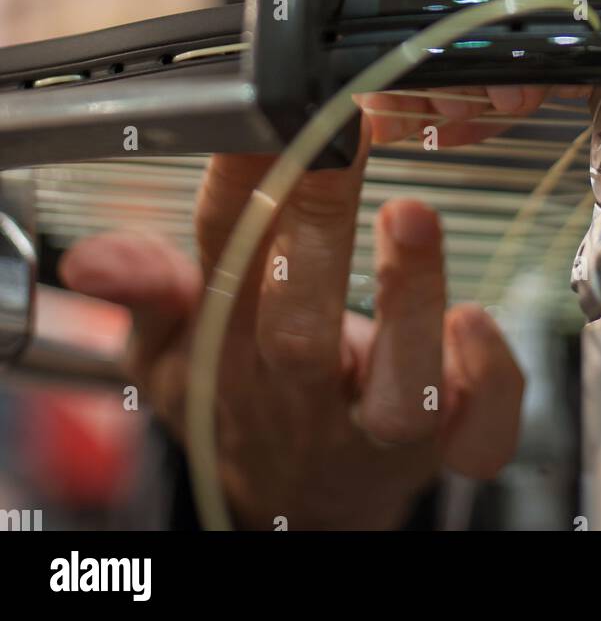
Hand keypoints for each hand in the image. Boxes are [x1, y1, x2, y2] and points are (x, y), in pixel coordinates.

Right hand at [60, 126, 522, 530]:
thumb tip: (90, 259)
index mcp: (230, 354)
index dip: (237, 182)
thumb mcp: (172, 354)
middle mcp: (301, 394)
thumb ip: (147, 293)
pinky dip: (489, 381)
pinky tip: (477, 320)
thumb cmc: (240, 400)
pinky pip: (478, 435)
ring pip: (399, 390)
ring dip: (409, 303)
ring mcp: (374, 429)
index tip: (262, 113)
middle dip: (316, 227)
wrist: (299, 507)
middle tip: (339, 137)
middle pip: (298, 326)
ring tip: (410, 214)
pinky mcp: (445, 450)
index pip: (223, 258)